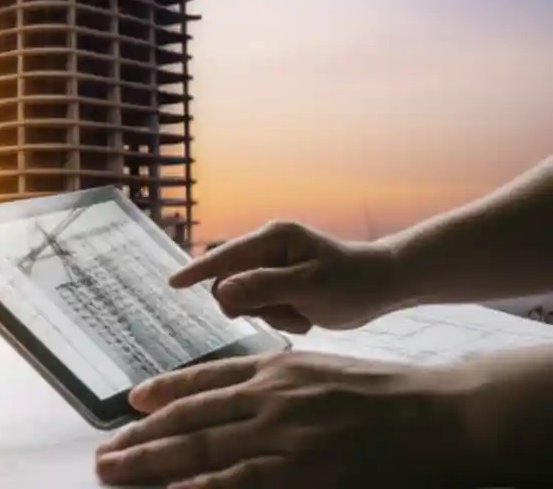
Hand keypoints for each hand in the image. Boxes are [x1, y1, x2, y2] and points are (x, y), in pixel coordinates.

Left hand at [95, 352, 467, 487]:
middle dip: (140, 436)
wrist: (439, 414)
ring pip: (202, 449)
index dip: (161, 392)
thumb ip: (274, 378)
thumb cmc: (383, 393)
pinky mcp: (306, 471)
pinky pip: (243, 481)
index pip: (202, 381)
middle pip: (189, 417)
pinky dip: (205, 487)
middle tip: (104, 451)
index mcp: (274, 369)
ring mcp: (285, 435)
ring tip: (115, 471)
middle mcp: (270, 397)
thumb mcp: (319, 369)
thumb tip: (232, 393)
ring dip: (151, 461)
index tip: (129, 402)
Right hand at [171, 221, 403, 332]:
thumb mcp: (308, 286)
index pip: (224, 256)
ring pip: (245, 299)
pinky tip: (305, 316)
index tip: (172, 285)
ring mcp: (272, 266)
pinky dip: (280, 318)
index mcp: (272, 238)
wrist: (382, 287)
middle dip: (250, 304)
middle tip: (283, 312)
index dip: (197, 271)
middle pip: (230, 281)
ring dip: (269, 314)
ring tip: (301, 314)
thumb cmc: (350, 282)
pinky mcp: (278, 284)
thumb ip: (263, 287)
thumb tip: (220, 291)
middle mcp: (267, 248)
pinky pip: (261, 307)